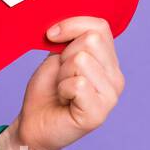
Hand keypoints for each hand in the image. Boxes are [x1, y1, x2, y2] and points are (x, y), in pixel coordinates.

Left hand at [0, 16, 125, 149]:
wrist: (33, 124)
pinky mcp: (99, 113)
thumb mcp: (58, 57)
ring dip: (62, 74)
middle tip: (61, 76)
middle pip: (91, 40)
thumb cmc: (46, 91)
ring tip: (63, 90)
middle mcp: (116, 78)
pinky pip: (78, 83)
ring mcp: (111, 97)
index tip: (51, 36)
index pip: (100, 27)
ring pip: (82, 60)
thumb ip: (72, 39)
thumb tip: (71, 26)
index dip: (71, 25)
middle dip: (65, 55)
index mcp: (109, 62)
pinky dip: (62, 89)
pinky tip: (64, 101)